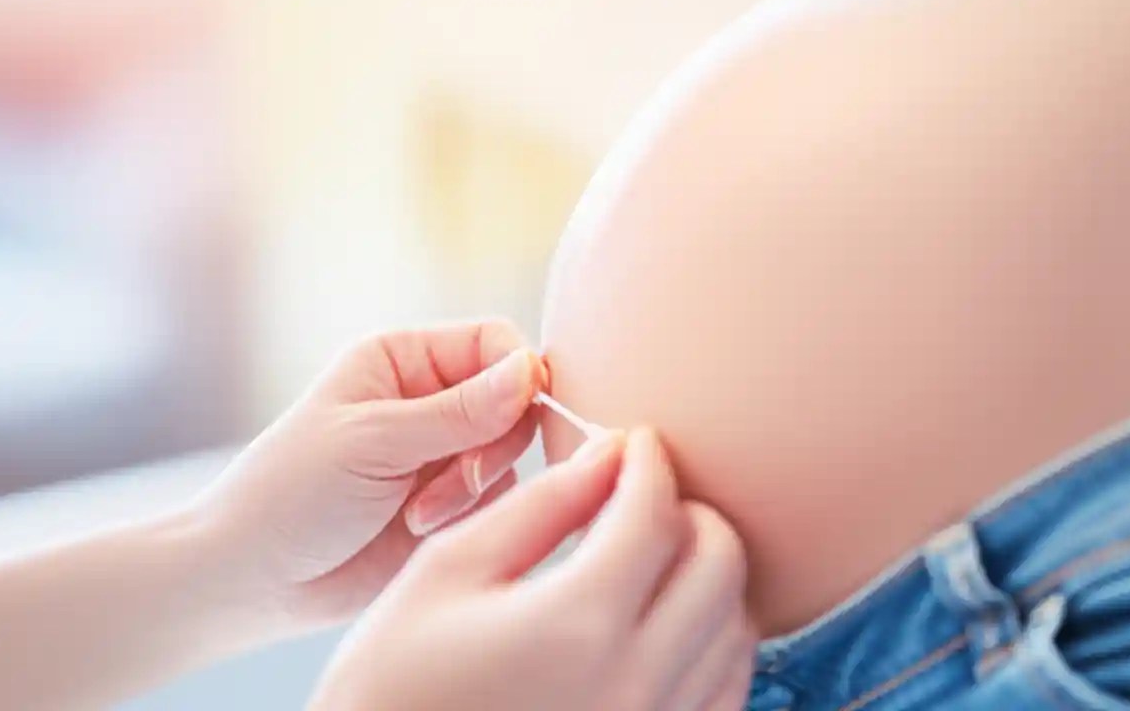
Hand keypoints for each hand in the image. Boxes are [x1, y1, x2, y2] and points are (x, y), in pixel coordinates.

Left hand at [196, 319, 545, 622]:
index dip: (519, 373)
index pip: (494, 342)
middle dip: (496, 443)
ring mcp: (443, 453)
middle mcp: (430, 399)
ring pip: (511, 455)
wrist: (256, 578)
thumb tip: (532, 372)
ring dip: (474, 487)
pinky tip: (416, 528)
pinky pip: (499, 499)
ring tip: (417, 513)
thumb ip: (458, 412)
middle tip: (462, 476)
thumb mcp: (373, 441)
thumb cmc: (292, 492)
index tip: (520, 411)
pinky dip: (469, 516)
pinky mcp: (451, 505)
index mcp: (404, 359)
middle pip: (515, 400)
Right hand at [309, 430, 755, 710]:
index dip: (648, 461)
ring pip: (736, 629)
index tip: (633, 442)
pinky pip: (725, 689)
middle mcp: (635, 684)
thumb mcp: (448, 573)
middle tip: (644, 498)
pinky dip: (712, 640)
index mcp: (576, 624)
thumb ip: (538, 506)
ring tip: (651, 557)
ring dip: (708, 575)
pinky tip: (662, 622)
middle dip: (692, 510)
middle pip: (720, 565)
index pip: (653, 513)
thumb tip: (607, 454)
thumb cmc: (393, 678)